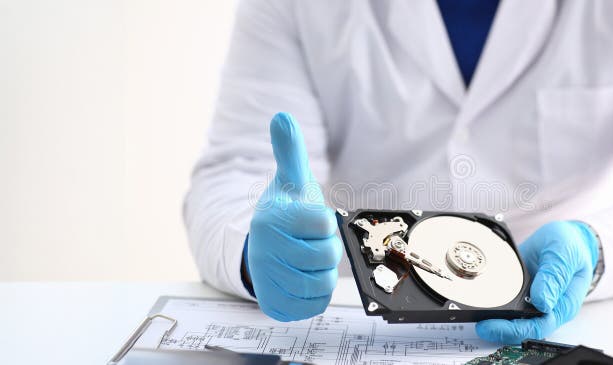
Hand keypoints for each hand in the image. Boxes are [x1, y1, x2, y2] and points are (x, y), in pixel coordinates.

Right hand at [246, 112, 341, 320]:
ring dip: (322, 272)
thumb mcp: (290, 180)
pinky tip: (303, 277)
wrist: (261, 248)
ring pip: (321, 283)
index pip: (323, 222)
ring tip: (307, 259)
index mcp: (271, 218)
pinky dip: (316, 294)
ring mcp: (267, 280)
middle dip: (326, 249)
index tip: (309, 220)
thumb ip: (289, 149)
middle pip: (326, 256)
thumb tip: (282, 116)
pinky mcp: (274, 304)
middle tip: (311, 241)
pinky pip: (314, 304)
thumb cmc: (285, 213)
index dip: (324, 222)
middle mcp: (264, 250)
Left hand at [476, 221, 598, 342]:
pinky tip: (478, 301)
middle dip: (498, 328)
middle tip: (477, 323)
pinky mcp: (519, 292)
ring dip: (493, 319)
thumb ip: (555, 276)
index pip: (537, 326)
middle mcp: (546, 308)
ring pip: (511, 319)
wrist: (567, 237)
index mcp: (562, 304)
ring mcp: (532, 301)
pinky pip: (504, 302)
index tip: (491, 324)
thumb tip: (542, 301)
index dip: (513, 329)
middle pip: (521, 328)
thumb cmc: (571, 246)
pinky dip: (491, 303)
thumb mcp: (564, 254)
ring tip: (473, 314)